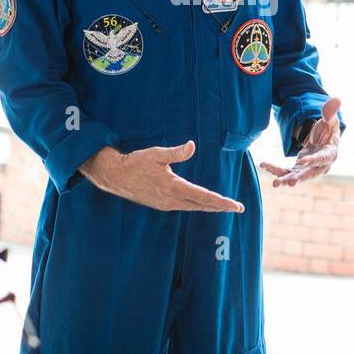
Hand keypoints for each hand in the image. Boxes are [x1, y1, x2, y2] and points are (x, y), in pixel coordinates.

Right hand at [80, 141, 243, 211]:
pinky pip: (184, 206)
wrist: (115, 176)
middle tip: (237, 208)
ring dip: (209, 207)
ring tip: (224, 206)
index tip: (235, 205)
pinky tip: (202, 203)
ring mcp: (166, 204)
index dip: (221, 201)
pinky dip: (197, 205)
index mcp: (173, 187)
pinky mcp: (161, 204)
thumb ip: (176, 152)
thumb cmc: (136, 163)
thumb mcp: (156, 154)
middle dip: (220, 207)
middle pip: (201, 205)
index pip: (203, 196)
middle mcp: (171, 199)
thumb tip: (192, 145)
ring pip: (193, 207)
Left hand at [260, 96, 341, 187]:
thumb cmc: (328, 130)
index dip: (313, 160)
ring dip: (286, 179)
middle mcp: (320, 166)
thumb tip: (336, 99)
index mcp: (330, 154)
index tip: (302, 161)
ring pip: (297, 176)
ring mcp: (308, 169)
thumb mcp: (329, 120)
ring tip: (274, 184)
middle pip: (310, 173)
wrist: (324, 140)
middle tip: (290, 183)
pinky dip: (276, 169)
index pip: (322, 158)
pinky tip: (264, 165)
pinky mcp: (299, 170)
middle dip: (300, 178)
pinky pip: (287, 171)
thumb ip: (330, 112)